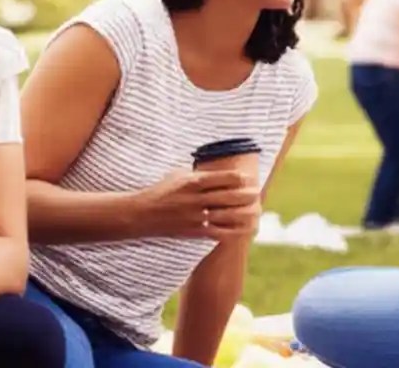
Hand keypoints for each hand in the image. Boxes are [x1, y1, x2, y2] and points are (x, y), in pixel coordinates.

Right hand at [138, 168, 261, 240]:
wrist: (142, 214)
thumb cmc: (162, 191)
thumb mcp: (178, 175)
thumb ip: (198, 172)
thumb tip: (217, 166)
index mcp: (193, 182)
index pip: (223, 178)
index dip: (240, 178)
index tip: (248, 178)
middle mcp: (196, 199)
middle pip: (230, 196)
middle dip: (247, 195)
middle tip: (257, 193)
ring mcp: (195, 217)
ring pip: (228, 215)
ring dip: (245, 213)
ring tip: (256, 210)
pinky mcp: (194, 232)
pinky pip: (219, 232)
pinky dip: (235, 231)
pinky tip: (245, 229)